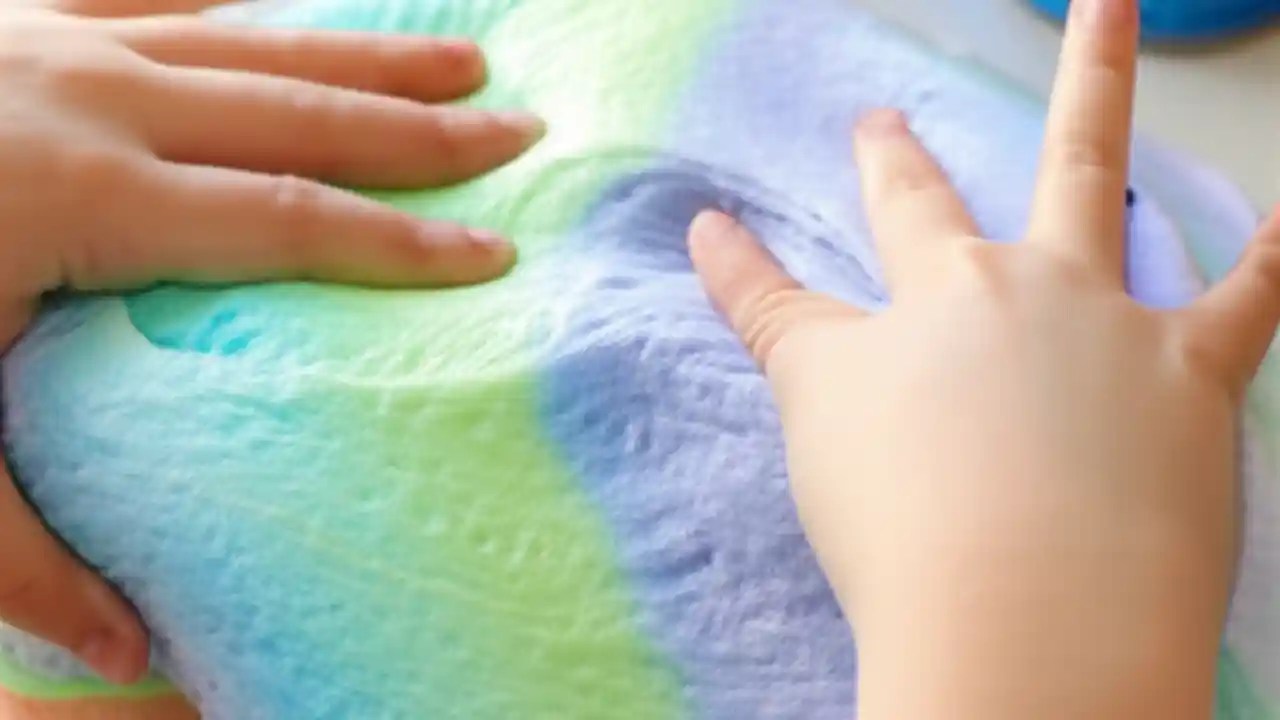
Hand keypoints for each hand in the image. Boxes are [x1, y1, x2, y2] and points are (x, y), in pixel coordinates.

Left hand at [0, 0, 542, 684]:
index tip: (496, 249)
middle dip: (420, 129)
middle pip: (299, 115)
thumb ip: (16, 557)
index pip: (286, 220)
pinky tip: (306, 24)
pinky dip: (256, 21)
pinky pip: (173, 11)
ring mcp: (61, 45)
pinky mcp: (28, 24)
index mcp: (86, 199)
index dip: (400, 237)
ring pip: (253, 44)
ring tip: (463, 63)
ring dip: (366, 58)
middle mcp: (97, 102)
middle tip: (524, 131)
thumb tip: (124, 652)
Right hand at [689, 0, 1278, 716]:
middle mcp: (991, 293)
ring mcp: (1095, 320)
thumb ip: (772, 323)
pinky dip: (1270, 255)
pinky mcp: (1190, 371)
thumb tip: (704, 234)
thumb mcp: (816, 428)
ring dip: (1097, 80)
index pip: (794, 295)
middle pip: (933, 203)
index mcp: (894, 326)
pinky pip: (1243, 296)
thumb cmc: (904, 532)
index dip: (750, 261)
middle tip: (880, 121)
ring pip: (1091, 176)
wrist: (1026, 618)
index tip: (716, 225)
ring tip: (1109, 10)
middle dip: (896, 159)